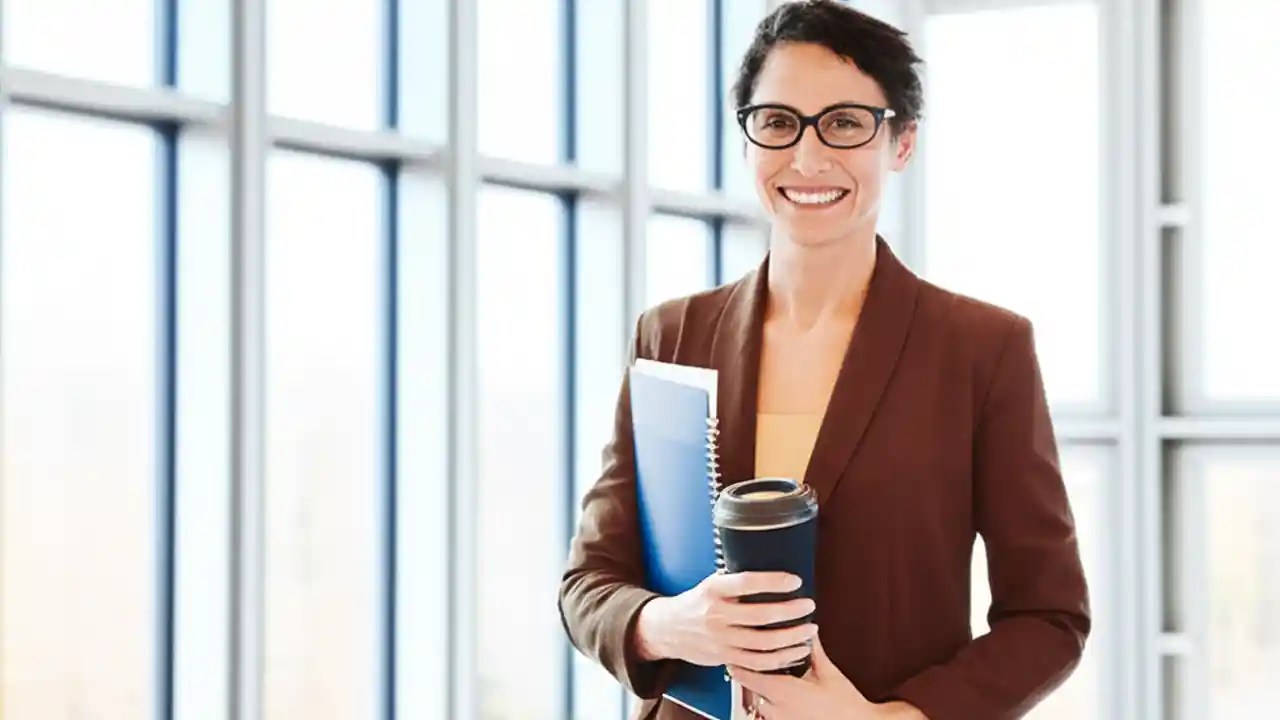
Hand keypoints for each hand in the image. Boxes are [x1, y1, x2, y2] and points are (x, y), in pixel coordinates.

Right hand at [634, 571, 817, 671]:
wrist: (669, 629)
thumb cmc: (696, 603)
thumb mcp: (711, 584)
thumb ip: (736, 581)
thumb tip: (770, 574)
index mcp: (713, 590)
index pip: (747, 583)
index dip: (773, 581)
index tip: (794, 581)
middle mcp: (716, 615)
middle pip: (760, 615)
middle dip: (790, 611)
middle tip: (808, 605)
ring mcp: (721, 640)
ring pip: (763, 643)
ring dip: (791, 637)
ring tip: (809, 630)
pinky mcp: (725, 658)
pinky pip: (758, 663)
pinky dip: (780, 659)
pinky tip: (795, 651)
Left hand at [729, 633, 874, 719]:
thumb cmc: (845, 704)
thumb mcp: (828, 673)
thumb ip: (814, 650)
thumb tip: (809, 631)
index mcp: (784, 691)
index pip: (748, 677)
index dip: (740, 666)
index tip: (737, 657)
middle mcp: (778, 710)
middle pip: (750, 692)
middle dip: (751, 680)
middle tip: (754, 666)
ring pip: (759, 707)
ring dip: (761, 696)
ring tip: (771, 685)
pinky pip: (771, 718)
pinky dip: (772, 709)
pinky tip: (782, 702)